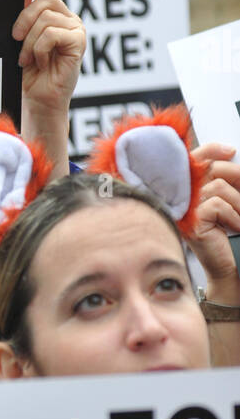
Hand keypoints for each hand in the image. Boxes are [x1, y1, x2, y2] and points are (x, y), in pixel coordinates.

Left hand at [15, 0, 85, 176]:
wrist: (39, 100)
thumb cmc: (29, 73)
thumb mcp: (21, 40)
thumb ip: (24, 16)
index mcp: (55, 14)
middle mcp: (68, 19)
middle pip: (45, 0)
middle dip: (24, 18)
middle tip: (15, 38)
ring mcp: (76, 30)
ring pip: (46, 19)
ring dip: (29, 41)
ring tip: (27, 59)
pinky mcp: (79, 43)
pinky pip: (53, 34)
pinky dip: (39, 49)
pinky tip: (40, 62)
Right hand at [188, 142, 239, 294]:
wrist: (231, 267)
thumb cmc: (232, 236)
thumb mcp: (230, 201)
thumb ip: (227, 181)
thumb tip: (231, 157)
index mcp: (191, 190)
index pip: (196, 160)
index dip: (212, 150)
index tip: (231, 151)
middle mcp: (184, 198)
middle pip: (211, 170)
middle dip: (237, 179)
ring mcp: (186, 210)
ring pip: (219, 188)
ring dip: (239, 205)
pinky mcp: (192, 223)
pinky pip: (218, 205)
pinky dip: (233, 216)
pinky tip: (233, 228)